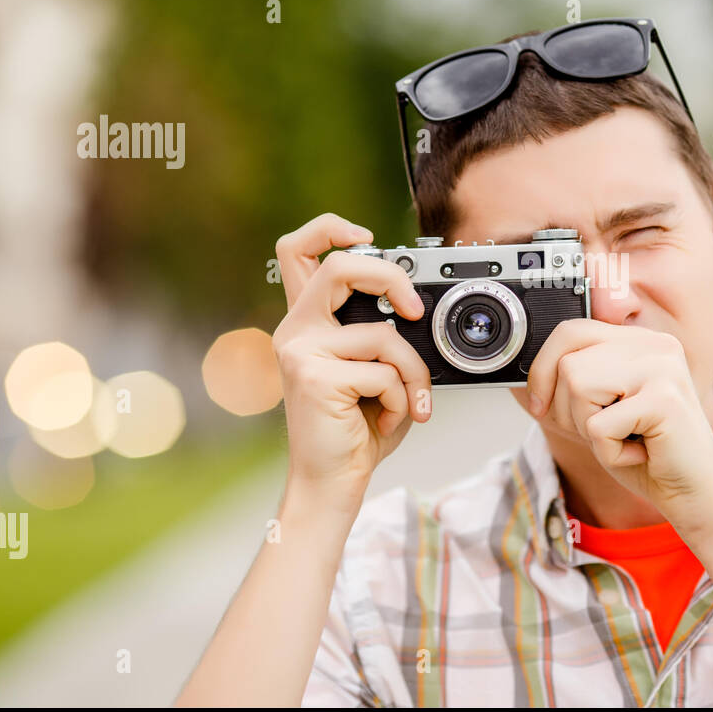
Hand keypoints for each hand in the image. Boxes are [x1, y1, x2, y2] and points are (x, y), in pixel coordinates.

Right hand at [272, 213, 431, 518]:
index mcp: (306, 323)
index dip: (330, 227)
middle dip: (390, 277)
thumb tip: (416, 307)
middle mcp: (295, 331)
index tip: (367, 235)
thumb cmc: (358, 429)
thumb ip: (383, 334)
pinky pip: (385, 371)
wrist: (333, 483)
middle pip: (339, 265)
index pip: (297, 250)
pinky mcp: (316, 379)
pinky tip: (387, 418)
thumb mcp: (373, 370)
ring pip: (383, 334)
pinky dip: (403, 397)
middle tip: (415, 310)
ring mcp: (301, 353)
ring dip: (413, 372)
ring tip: (409, 402)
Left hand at [525, 319, 712, 517]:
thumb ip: (578, 379)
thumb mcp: (602, 409)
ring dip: (589, 429)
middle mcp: (655, 345)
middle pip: (568, 363)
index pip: (571, 330)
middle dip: (568, 409)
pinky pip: (598, 426)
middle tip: (605, 431)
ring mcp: (663, 368)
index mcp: (640, 341)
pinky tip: (640, 453)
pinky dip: (609, 452)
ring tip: (626, 438)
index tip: (541, 405)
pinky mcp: (665, 400)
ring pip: (578, 387)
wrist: (696, 494)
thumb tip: (527, 373)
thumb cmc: (647, 455)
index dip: (543, 368)